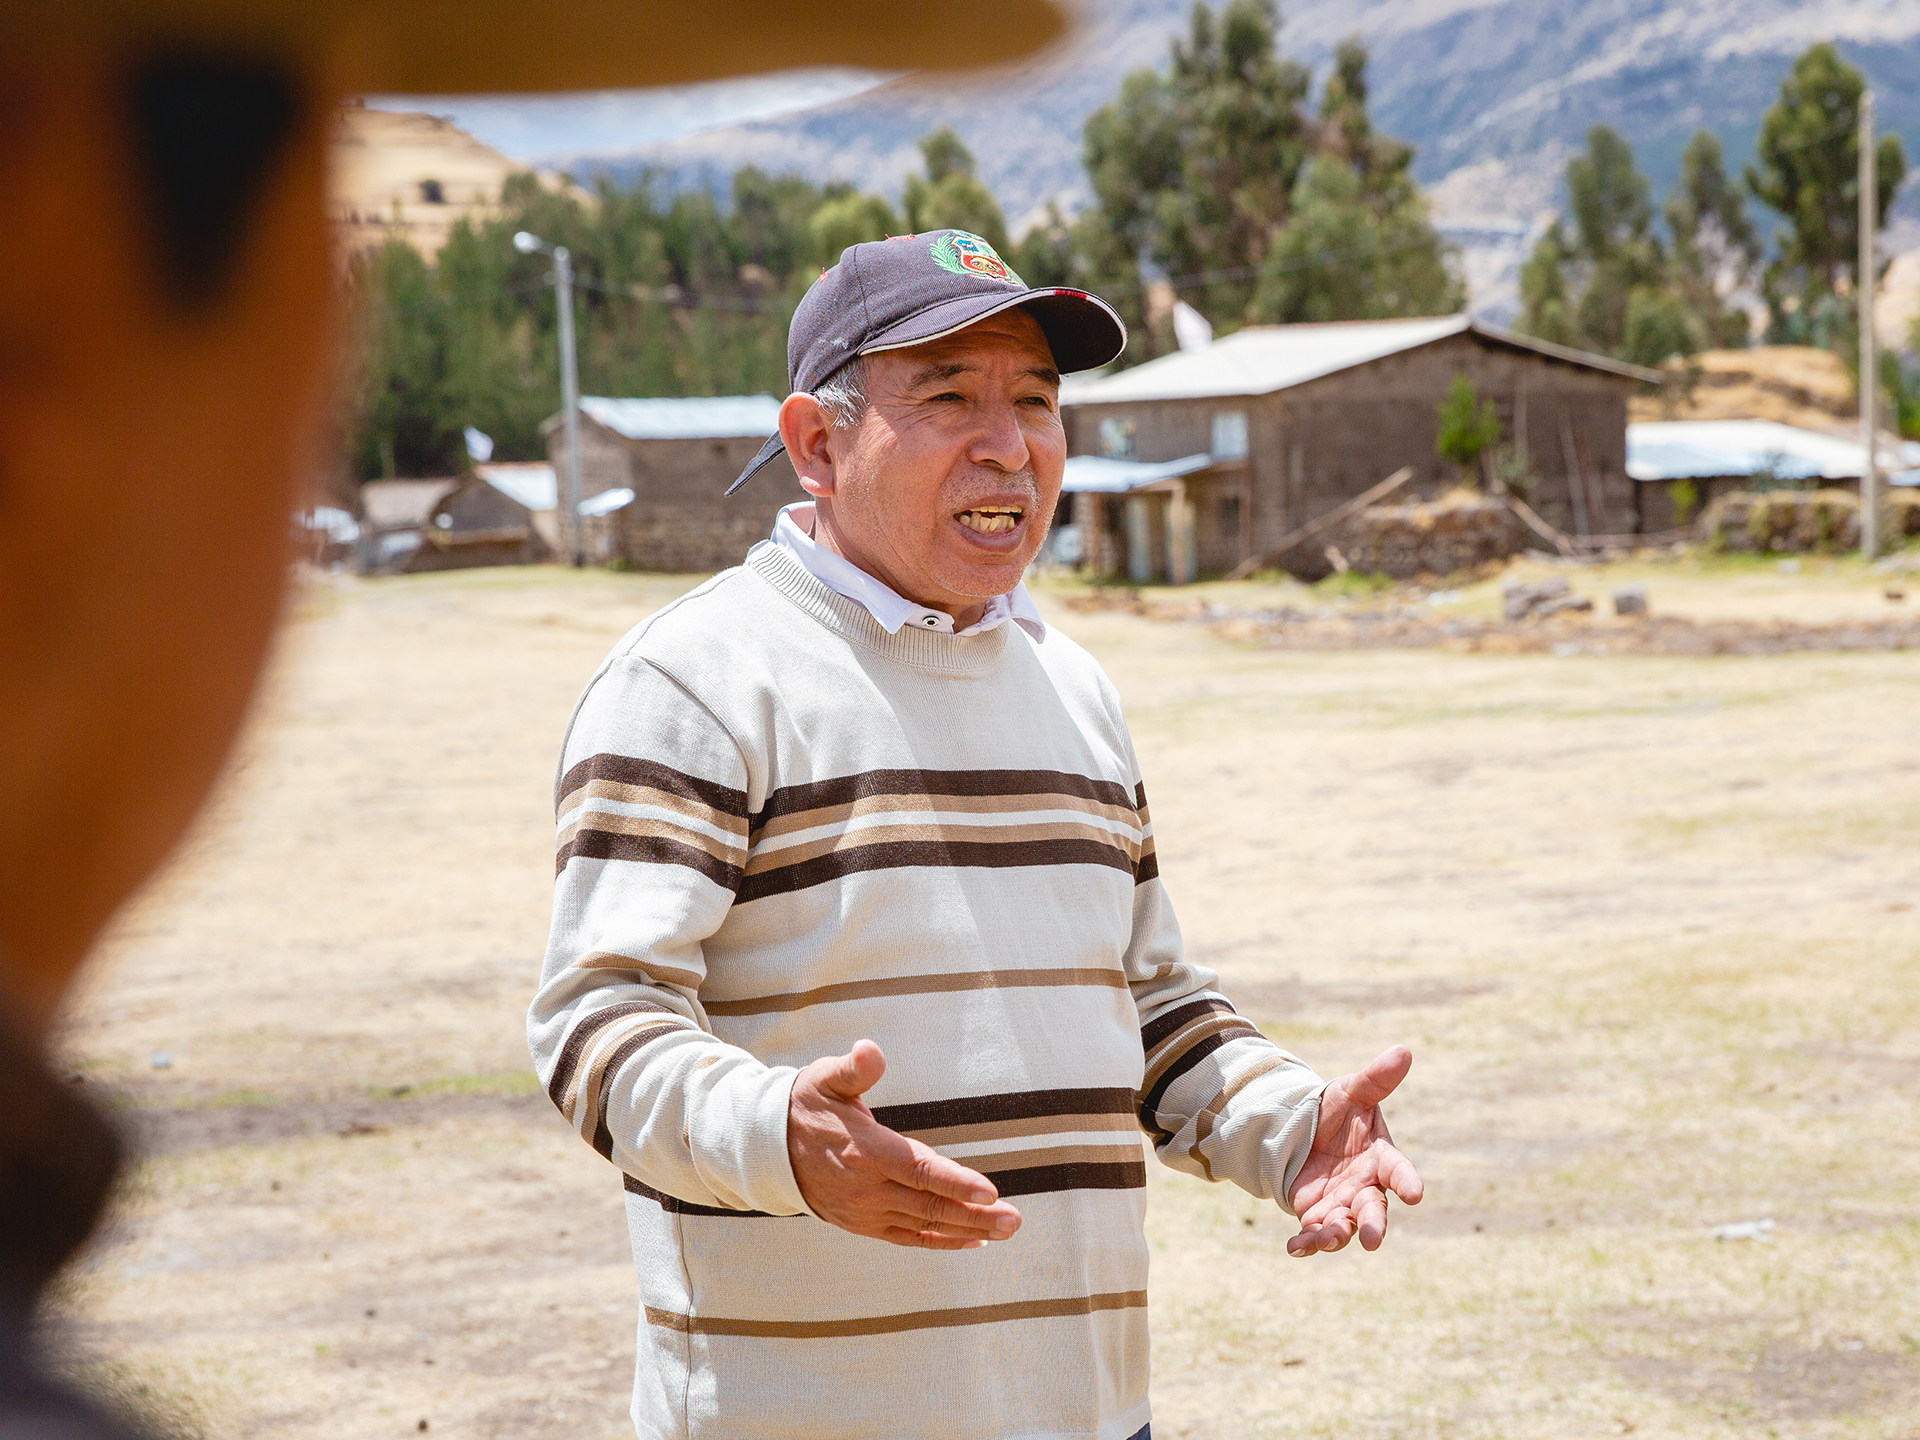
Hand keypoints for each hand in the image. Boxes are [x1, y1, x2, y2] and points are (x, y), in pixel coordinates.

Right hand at [788, 1039, 1022, 1249]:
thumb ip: (854, 1068)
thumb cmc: (807, 1105)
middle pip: (930, 1206)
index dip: (956, 1183)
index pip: (920, 1171)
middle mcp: (868, 1188)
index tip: (991, 1192)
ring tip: (1004, 1232)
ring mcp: (866, 1212)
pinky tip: (970, 1240)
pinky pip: (908, 1238)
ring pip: (924, 1225)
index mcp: (866, 1152)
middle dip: (976, 1214)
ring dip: (967, 1230)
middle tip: (1015, 1221)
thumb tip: (870, 1050)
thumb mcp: (826, 1078)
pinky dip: (939, 1240)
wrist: (769, 1148)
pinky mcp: (863, 1224)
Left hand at [1285, 1045, 1422, 1256]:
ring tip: (1325, 1241)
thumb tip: (1403, 1050)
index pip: (1399, 1170)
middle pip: (1375, 1209)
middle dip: (1373, 1224)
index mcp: (1381, 1157)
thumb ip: (1375, 1079)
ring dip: (1337, 1236)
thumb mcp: (1351, 1093)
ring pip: (1345, 1226)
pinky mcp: (1318, 1215)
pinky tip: (1295, 1248)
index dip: (1407, 1181)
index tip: (1416, 1193)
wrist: (1303, 1131)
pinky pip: (1315, 1233)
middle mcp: (1366, 1186)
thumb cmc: (1337, 1112)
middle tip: (1372, 1240)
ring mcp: (1343, 1204)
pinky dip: (1307, 1243)